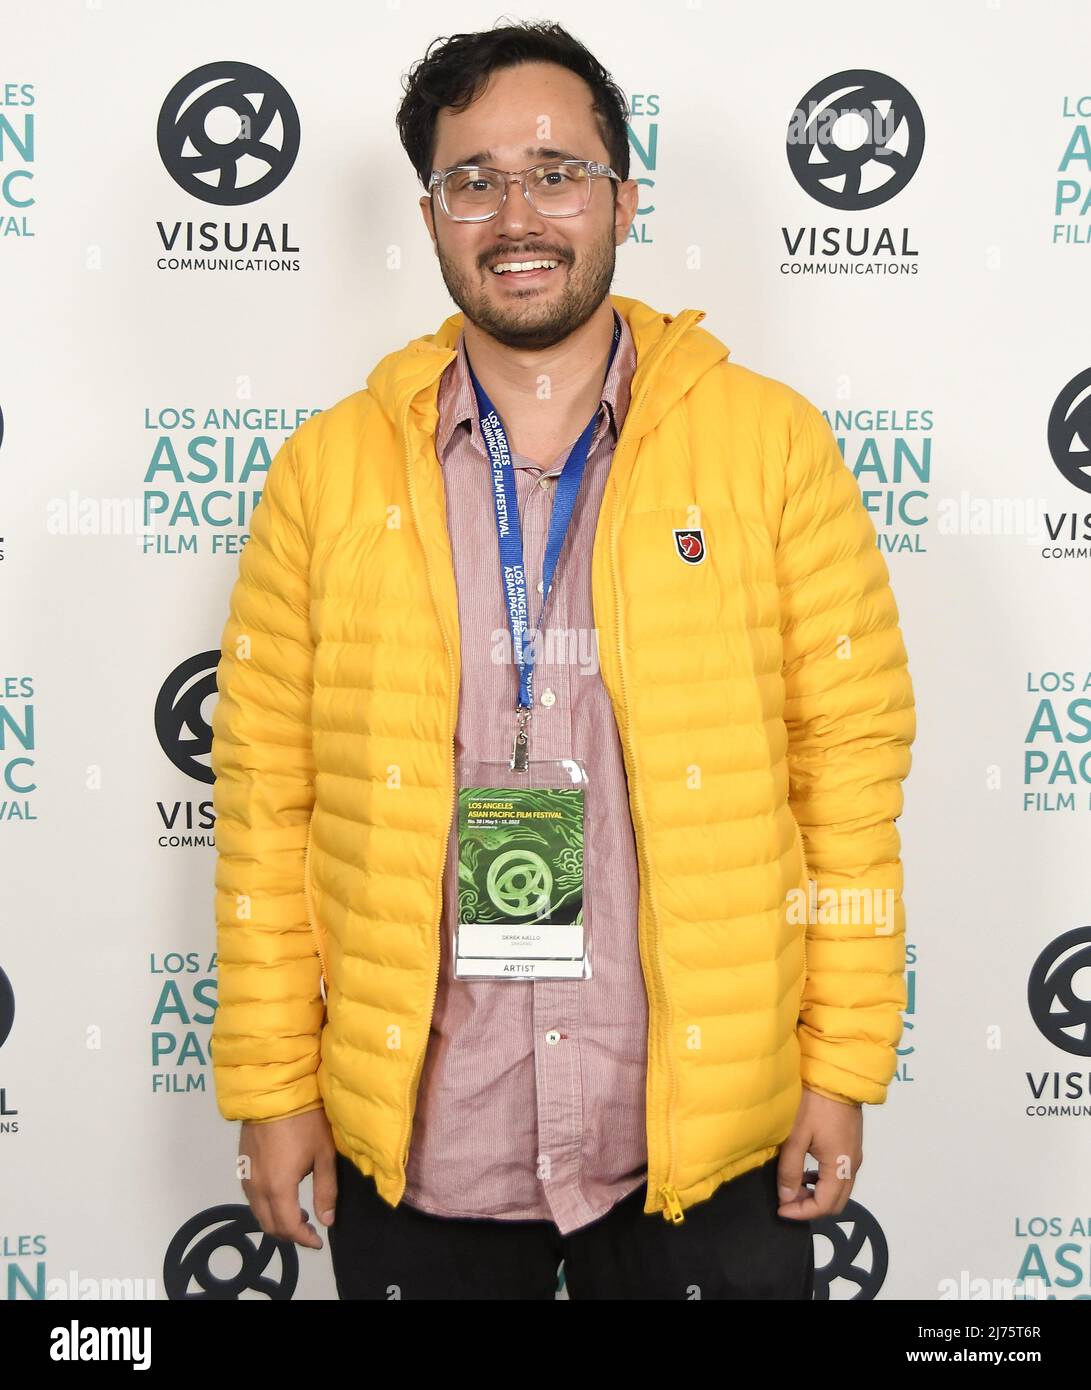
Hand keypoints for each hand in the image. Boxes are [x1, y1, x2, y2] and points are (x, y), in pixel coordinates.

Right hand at [239, 1108, 337, 1249]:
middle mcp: (257, 1187)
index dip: (304, 1239)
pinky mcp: (242, 1165)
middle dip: (289, 1233)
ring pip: (258, 1212)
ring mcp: (246, 1176)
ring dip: (276, 1220)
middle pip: (269, 1225)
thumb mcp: (323, 1154)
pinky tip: (282, 1195)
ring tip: (299, 1213)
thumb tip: (327, 1220)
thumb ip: (325, 1191)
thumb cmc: (304, 1120)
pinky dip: (266, 1206)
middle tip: (310, 1229)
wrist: (274, 1090)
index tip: (318, 1241)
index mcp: (278, 1187)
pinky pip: (251, 1197)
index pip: (288, 1227)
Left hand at [776, 1085, 862, 1220]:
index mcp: (840, 1166)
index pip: (824, 1205)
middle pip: (836, 1202)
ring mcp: (854, 1154)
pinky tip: (807, 1171)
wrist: (836, 1073)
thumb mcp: (796, 1136)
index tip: (780, 1209)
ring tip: (793, 1187)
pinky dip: (824, 1181)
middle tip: (787, 1202)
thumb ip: (790, 1170)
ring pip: (840, 1190)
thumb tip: (787, 1198)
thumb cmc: (814, 1103)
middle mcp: (852, 1164)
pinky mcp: (851, 1144)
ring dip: (818, 1195)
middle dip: (811, 1207)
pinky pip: (841, 1174)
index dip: (801, 1213)